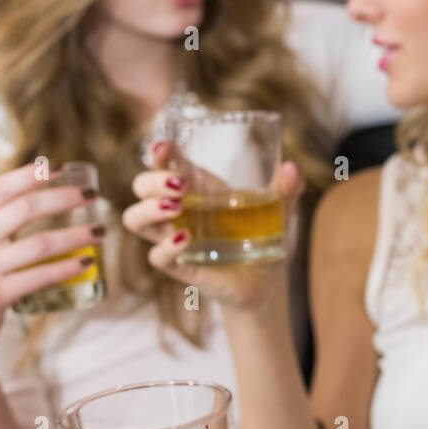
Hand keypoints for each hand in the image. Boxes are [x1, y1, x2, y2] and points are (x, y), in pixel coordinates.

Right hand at [0, 164, 105, 371]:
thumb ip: (3, 216)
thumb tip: (46, 183)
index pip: (1, 188)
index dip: (32, 175)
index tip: (62, 166)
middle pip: (25, 209)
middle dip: (64, 198)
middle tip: (93, 196)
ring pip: (39, 244)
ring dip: (76, 235)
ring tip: (100, 231)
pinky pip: (39, 276)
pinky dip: (67, 268)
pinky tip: (86, 262)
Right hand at [122, 141, 305, 308]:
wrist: (267, 281)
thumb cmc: (264, 237)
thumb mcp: (279, 209)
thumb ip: (286, 188)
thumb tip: (292, 167)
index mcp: (199, 189)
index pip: (165, 164)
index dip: (158, 153)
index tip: (163, 147)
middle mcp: (180, 211)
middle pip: (141, 187)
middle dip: (152, 180)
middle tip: (180, 184)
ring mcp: (176, 238)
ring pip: (135, 220)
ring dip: (149, 209)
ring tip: (177, 207)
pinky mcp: (181, 267)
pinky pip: (156, 256)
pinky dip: (166, 247)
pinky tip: (187, 239)